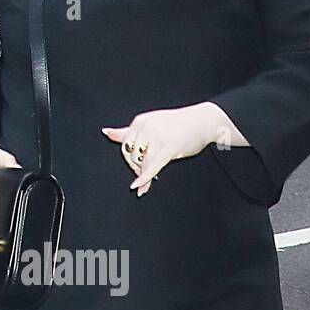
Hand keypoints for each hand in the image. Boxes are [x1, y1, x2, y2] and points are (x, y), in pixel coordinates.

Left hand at [103, 102, 245, 194]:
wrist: (203, 121)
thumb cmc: (177, 124)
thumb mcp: (150, 123)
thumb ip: (126, 131)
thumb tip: (106, 133)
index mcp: (140, 121)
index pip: (124, 146)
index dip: (128, 160)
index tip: (136, 166)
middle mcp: (147, 127)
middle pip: (132, 156)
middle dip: (136, 168)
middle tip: (145, 172)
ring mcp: (158, 137)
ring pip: (143, 163)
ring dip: (144, 175)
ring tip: (148, 181)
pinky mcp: (170, 147)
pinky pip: (153, 167)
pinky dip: (145, 179)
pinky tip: (140, 188)